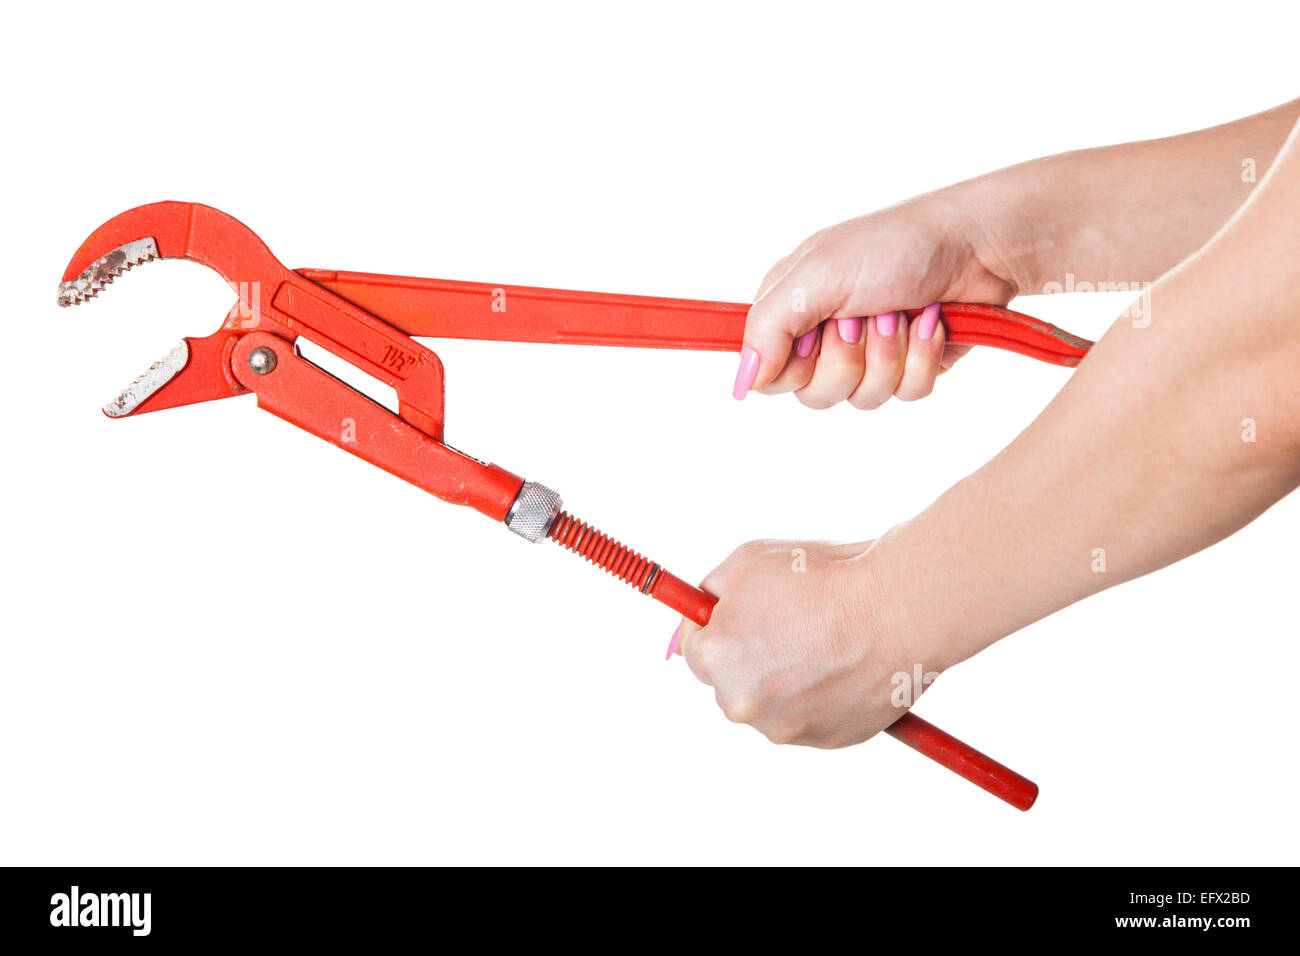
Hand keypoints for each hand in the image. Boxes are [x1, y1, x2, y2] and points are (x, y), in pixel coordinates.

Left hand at [670, 539, 933, 747]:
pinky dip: (822, 694)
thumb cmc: (825, 577)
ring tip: (824, 639)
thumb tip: (703, 608)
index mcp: (716, 659)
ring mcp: (786, 728)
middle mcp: (742, 704)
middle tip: (786, 621)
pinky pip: (811, 715)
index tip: (734, 612)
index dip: (714, 624)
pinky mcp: (827, 740)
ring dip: (785, 677)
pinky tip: (844, 662)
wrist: (899, 609)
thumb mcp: (748, 561)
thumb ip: (712, 590)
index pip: (692, 647)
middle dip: (748, 654)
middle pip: (729, 681)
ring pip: (771, 702)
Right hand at [733, 195, 1019, 407]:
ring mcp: (869, 353)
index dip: (794, 365)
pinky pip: (906, 395)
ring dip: (890, 355)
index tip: (816, 335)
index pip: (768, 373)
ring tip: (901, 313)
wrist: (976, 245)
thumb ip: (769, 327)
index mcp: (791, 307)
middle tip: (864, 317)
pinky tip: (931, 323)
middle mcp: (824, 334)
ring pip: (863, 399)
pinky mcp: (908, 366)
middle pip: (815, 394)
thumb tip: (743, 382)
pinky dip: (923, 358)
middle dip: (849, 358)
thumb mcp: (818, 275)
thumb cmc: (895, 245)